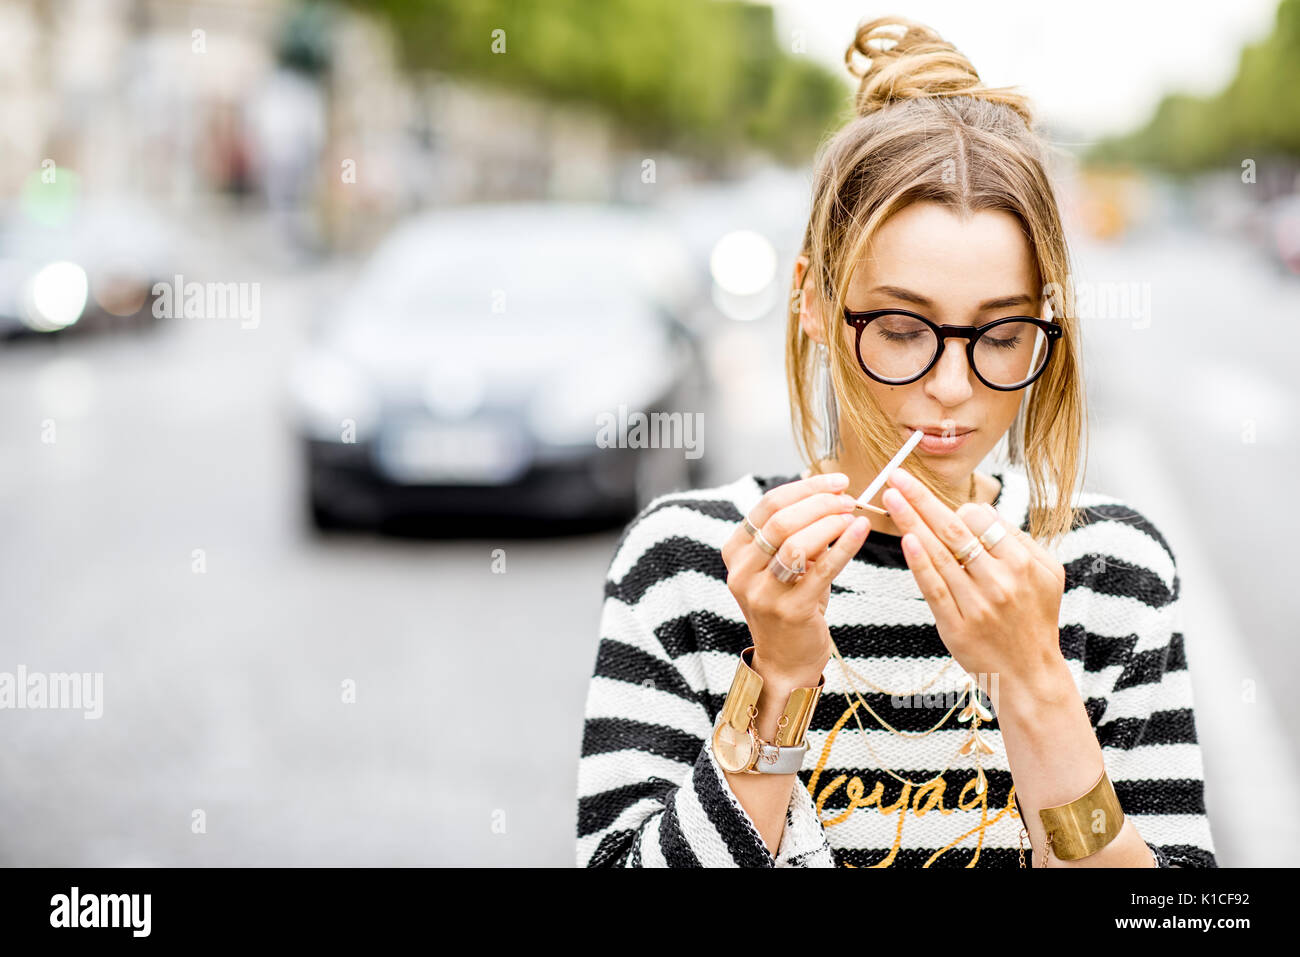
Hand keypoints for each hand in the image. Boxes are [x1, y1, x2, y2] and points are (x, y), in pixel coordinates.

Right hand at [721, 471, 870, 681]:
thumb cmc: (790, 603)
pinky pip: (821, 569)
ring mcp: (762, 593)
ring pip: (796, 542)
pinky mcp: (789, 611)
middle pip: (780, 520)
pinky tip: (861, 530)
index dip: (805, 488)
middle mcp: (741, 572)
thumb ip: (795, 530)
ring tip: (853, 515)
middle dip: (819, 502)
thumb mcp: (783, 564)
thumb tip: (826, 489)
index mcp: (735, 551)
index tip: (836, 480)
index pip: (768, 506)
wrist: (786, 660)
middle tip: (849, 497)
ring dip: (829, 522)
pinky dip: (844, 545)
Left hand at [881, 466, 1066, 703]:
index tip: (945, 508)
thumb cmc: (1035, 618)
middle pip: (954, 528)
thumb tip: (981, 513)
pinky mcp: (956, 626)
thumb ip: (1019, 542)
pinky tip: (905, 539)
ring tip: (890, 496)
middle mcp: (1001, 581)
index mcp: (1023, 563)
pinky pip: (933, 587)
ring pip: (938, 553)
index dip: (959, 508)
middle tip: (896, 475)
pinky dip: (919, 562)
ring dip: (910, 521)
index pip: (981, 518)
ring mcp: (977, 604)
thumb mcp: (1047, 575)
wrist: (1031, 675)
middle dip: (921, 498)